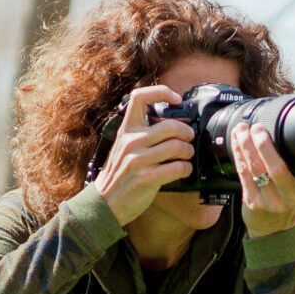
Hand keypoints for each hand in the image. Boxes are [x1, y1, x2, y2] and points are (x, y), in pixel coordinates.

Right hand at [93, 84, 195, 226]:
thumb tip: (173, 125)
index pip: (139, 97)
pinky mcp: (146, 177)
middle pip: (170, 126)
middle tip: (189, 138)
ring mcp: (137, 159)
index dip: (161, 92)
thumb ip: (142, 134)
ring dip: (188, 152)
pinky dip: (186, 169)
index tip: (175, 99)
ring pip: (177, 147)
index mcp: (126, 129)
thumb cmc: (120, 173)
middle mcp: (131, 141)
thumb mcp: (124, 146)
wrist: (106, 201)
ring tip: (187, 155)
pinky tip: (184, 170)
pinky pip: (177, 168)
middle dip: (187, 132)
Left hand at [230, 122, 294, 236]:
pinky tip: (236, 141)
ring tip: (242, 129)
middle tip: (257, 128)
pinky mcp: (253, 202)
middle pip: (278, 170)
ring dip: (246, 146)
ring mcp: (271, 202)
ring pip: (256, 169)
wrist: (274, 228)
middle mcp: (291, 198)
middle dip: (265, 146)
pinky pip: (244, 174)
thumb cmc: (292, 198)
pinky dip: (239, 154)